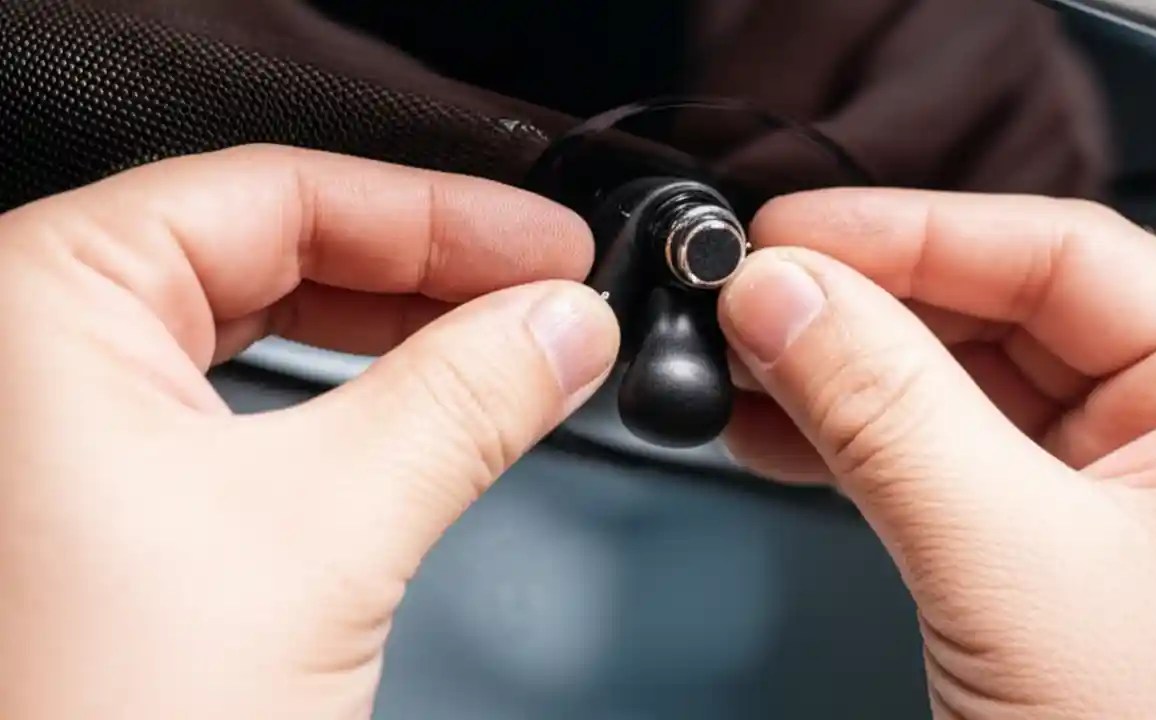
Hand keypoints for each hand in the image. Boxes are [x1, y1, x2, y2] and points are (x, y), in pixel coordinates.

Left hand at [0, 146, 618, 718]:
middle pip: (271, 248)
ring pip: (258, 324)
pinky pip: (242, 404)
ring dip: (395, 336)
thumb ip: (464, 400)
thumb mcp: (325, 534)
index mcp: (35, 305)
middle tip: (546, 293)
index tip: (547, 248)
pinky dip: (345, 401)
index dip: (438, 216)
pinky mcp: (97, 504)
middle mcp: (24, 353)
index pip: (277, 193)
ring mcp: (55, 432)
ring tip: (508, 344)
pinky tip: (420, 408)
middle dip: (428, 272)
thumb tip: (560, 325)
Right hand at [719, 190, 1155, 718]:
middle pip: (1000, 312)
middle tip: (750, 300)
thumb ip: (891, 418)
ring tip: (743, 363)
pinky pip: (940, 462)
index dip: (910, 233)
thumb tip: (785, 299)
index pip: (1060, 256)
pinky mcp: (1047, 554)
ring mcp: (1115, 496)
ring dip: (841, 373)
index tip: (788, 238)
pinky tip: (779, 430)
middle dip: (862, 305)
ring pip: (959, 388)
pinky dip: (852, 444)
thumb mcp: (1020, 573)